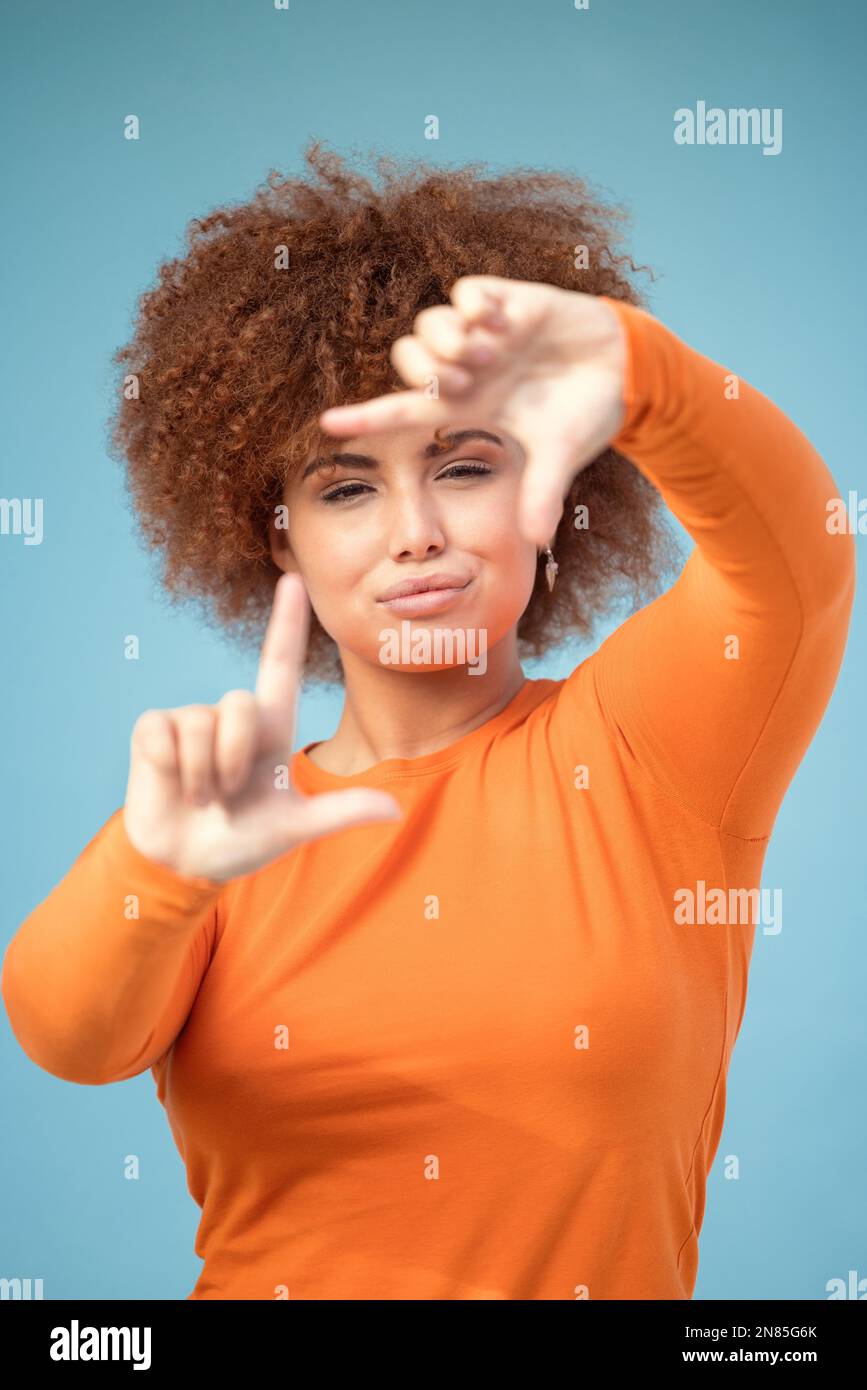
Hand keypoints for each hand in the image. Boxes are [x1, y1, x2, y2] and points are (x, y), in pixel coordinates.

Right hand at [122, 573, 401, 882]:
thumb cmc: (242, 839)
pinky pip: (164, 734)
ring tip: (202, 797)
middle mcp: (231, 716)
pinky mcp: (152, 730)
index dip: (287, 623)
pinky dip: (173, 769)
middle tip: (228, 797)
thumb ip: (341, 813)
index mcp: (270, 729)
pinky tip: (174, 786)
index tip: (295, 579)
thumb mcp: (293, 827)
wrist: (186, 863)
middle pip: (239, 704)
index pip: (279, 665)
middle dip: (235, 760)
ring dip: (204, 774)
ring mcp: (190, 720)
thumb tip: (395, 811)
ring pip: (201, 725)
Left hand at [319, 275, 627, 546]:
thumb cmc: (587, 414)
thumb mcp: (561, 456)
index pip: (402, 411)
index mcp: (468, 407)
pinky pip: (465, 290)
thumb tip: (537, 542)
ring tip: (492, 352)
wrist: (628, 370)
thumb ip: (542, 493)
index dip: (365, 418)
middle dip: (426, 368)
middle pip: (406, 357)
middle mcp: (466, 369)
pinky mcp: (506, 300)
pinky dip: (476, 305)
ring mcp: (483, 332)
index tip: (327, 425)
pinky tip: (504, 321)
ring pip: (429, 322)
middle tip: (468, 380)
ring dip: (453, 340)